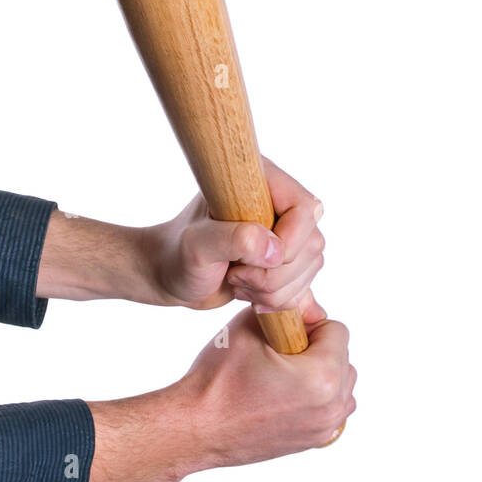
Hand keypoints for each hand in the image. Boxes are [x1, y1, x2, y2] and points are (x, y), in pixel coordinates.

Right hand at [86, 302, 355, 481]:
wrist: (197, 426)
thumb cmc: (218, 379)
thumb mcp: (248, 327)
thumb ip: (281, 310)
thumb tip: (294, 305)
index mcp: (322, 376)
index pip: (337, 330)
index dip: (307, 324)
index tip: (283, 332)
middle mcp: (331, 406)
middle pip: (342, 358)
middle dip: (316, 349)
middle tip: (280, 352)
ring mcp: (324, 429)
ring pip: (340, 386)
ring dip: (320, 373)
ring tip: (283, 373)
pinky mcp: (314, 442)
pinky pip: (330, 409)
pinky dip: (315, 397)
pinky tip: (284, 394)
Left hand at [141, 158, 324, 311]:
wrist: (169, 276)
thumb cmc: (177, 254)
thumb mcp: (198, 246)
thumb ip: (234, 240)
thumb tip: (275, 250)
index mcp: (261, 182)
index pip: (305, 208)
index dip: (290, 241)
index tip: (256, 259)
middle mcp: (278, 203)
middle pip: (312, 243)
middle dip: (275, 274)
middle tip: (236, 275)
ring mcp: (285, 233)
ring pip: (311, 267)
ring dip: (274, 289)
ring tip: (237, 282)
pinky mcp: (285, 260)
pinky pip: (305, 284)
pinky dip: (281, 299)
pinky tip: (252, 296)